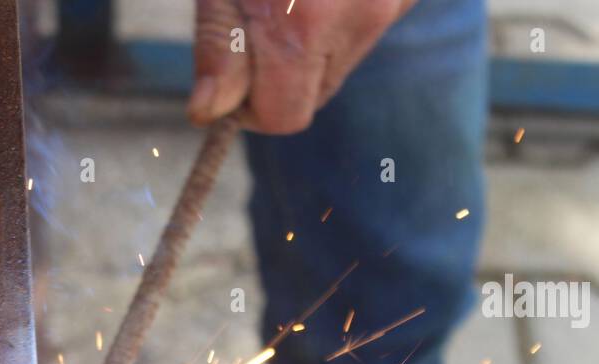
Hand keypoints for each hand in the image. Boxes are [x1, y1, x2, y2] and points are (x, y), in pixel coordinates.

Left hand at [188, 0, 417, 133]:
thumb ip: (220, 47)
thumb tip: (208, 114)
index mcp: (304, 23)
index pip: (281, 118)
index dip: (250, 107)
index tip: (234, 71)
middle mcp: (360, 17)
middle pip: (312, 97)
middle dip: (282, 74)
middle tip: (262, 20)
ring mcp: (391, 4)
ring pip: (338, 65)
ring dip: (311, 45)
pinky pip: (364, 29)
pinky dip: (339, 17)